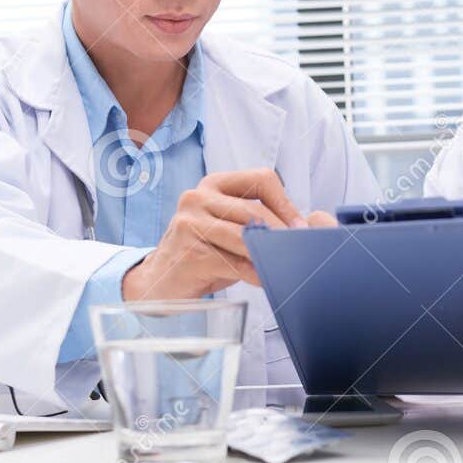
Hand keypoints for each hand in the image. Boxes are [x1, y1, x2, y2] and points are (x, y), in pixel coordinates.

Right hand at [121, 168, 303, 300]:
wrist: (159, 283)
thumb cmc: (203, 255)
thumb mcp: (229, 229)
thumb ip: (258, 223)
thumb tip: (304, 228)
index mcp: (214, 184)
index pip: (261, 179)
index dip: (286, 203)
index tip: (300, 227)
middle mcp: (198, 197)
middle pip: (255, 210)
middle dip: (282, 233)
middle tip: (300, 251)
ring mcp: (190, 222)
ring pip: (245, 236)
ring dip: (269, 254)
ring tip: (284, 267)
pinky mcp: (188, 251)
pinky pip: (233, 263)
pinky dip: (254, 274)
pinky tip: (262, 280)